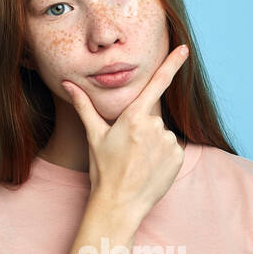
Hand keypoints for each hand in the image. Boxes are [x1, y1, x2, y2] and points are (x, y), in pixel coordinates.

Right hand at [61, 43, 190, 224]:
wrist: (119, 204)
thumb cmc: (103, 170)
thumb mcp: (94, 136)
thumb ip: (84, 106)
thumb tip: (67, 83)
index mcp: (133, 117)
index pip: (157, 84)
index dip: (172, 64)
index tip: (185, 49)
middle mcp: (154, 126)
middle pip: (152, 118)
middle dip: (142, 129)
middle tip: (127, 151)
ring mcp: (168, 142)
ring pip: (162, 134)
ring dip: (152, 144)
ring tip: (137, 163)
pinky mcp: (178, 157)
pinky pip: (172, 149)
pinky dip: (163, 157)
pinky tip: (150, 169)